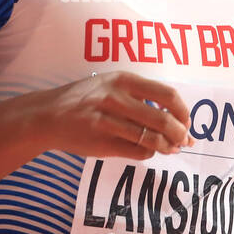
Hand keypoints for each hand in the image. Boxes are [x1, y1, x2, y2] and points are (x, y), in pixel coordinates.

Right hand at [27, 71, 195, 160]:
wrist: (47, 115)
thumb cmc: (84, 99)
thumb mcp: (111, 84)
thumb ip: (140, 96)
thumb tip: (176, 118)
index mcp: (123, 79)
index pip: (168, 95)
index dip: (183, 111)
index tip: (186, 121)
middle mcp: (116, 98)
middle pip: (163, 120)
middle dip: (180, 133)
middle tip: (184, 140)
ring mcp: (108, 121)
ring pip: (152, 139)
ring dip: (167, 147)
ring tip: (170, 149)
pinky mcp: (102, 142)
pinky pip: (137, 152)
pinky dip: (148, 153)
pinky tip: (148, 151)